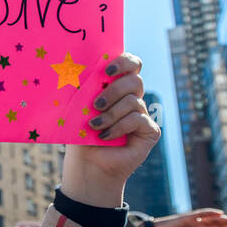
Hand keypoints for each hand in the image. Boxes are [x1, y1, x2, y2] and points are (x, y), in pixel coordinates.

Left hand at [60, 52, 160, 207]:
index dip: (124, 62)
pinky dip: (118, 127)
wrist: (88, 164)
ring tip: (94, 125)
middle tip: (96, 103)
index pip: (131, 64)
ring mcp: (143, 114)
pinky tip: (104, 136)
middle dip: (114, 90)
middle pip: (135, 80)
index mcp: (117, 87)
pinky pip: (138, 120)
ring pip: (133, 101)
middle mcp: (133, 98)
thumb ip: (85, 92)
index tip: (106, 69)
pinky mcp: (150, 130)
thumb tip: (77, 73)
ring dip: (110, 114)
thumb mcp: (79, 111)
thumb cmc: (81, 134)